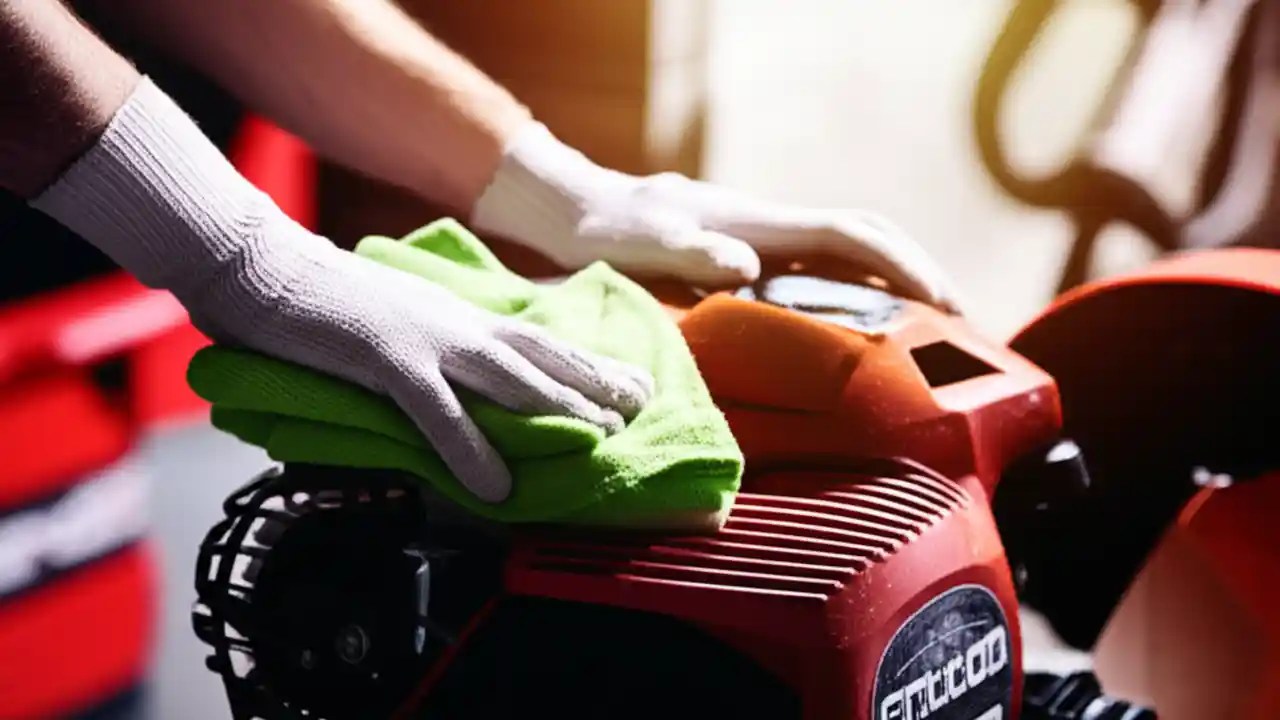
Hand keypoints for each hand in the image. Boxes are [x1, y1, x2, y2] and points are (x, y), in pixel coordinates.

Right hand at [31, 78, 651, 504]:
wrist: (261, 266)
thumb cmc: (322, 300)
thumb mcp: (394, 322)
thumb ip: (432, 348)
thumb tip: (461, 381)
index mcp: (456, 313)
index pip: (537, 337)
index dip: (588, 359)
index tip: (631, 378)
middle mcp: (455, 321)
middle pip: (540, 354)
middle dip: (595, 380)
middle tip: (641, 406)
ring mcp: (425, 339)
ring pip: (510, 377)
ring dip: (560, 406)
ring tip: (603, 435)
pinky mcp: (387, 360)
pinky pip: (439, 413)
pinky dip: (471, 449)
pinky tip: (497, 485)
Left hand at [472, 123, 961, 311]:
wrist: (578, 210)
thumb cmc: (608, 229)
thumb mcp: (643, 244)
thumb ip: (689, 252)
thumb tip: (746, 265)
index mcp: (758, 222)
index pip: (849, 234)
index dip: (900, 264)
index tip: (943, 300)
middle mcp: (772, 227)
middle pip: (866, 238)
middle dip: (918, 273)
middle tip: (962, 325)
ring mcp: (765, 240)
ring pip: (849, 254)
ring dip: (895, 284)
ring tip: (933, 335)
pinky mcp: (753, 258)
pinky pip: (821, 272)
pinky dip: (856, 296)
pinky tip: (863, 334)